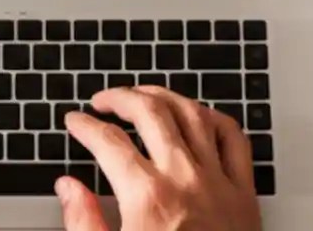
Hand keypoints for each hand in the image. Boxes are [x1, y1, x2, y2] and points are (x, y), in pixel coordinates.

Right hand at [58, 87, 260, 230]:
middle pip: (149, 112)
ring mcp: (218, 183)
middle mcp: (185, 181)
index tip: (76, 122)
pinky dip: (212, 117)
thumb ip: (84, 222)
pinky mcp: (244, 194)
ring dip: (163, 96)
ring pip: (191, 113)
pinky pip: (233, 138)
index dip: (85, 126)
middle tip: (103, 101)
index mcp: (148, 199)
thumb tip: (68, 189)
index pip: (107, 141)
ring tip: (143, 95)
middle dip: (120, 97)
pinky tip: (197, 115)